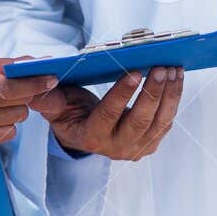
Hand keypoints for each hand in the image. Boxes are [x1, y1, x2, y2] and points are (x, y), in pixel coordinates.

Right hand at [0, 58, 56, 146]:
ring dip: (16, 110)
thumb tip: (42, 63)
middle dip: (25, 95)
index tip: (52, 80)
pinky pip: (8, 134)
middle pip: (18, 103)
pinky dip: (7, 125)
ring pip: (17, 119)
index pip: (11, 87)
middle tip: (16, 90)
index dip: (35, 84)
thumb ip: (11, 65)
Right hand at [31, 67, 183, 160]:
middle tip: (160, 67)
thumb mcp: (56, 108)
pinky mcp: (151, 143)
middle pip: (139, 121)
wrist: (87, 134)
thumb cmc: (71, 115)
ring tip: (173, 68)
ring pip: (159, 122)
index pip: (109, 115)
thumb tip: (40, 90)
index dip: (122, 94)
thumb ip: (49, 100)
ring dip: (170, 94)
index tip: (134, 71)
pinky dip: (174, 97)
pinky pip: (167, 121)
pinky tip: (176, 77)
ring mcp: (136, 148)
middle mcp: (116, 148)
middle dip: (152, 93)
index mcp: (91, 137)